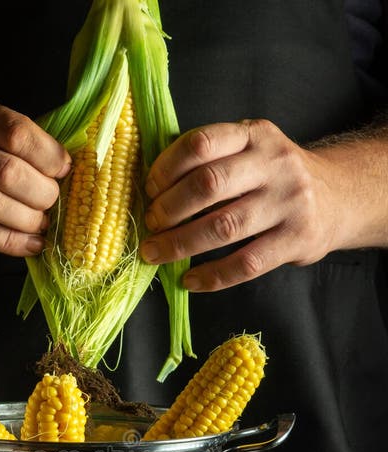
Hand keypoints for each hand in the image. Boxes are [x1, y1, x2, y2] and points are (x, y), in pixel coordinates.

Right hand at [0, 94, 70, 255]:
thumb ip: (21, 140)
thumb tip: (66, 171)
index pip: (15, 132)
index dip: (48, 155)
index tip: (64, 169)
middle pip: (5, 172)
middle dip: (40, 193)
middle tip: (51, 201)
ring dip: (26, 220)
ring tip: (41, 223)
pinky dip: (9, 242)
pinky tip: (31, 245)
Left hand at [139, 119, 342, 290]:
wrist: (338, 197)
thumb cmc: (275, 178)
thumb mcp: (251, 152)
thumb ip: (211, 161)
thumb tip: (152, 192)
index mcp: (254, 135)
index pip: (201, 143)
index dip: (166, 168)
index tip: (149, 190)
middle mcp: (273, 163)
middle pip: (208, 185)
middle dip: (169, 209)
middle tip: (150, 225)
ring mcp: (288, 202)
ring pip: (224, 227)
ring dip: (181, 244)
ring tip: (156, 253)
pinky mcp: (296, 239)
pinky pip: (246, 263)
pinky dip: (212, 276)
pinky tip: (190, 280)